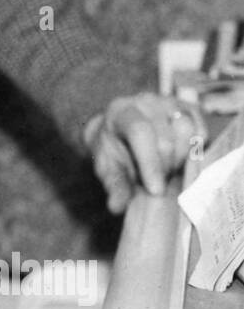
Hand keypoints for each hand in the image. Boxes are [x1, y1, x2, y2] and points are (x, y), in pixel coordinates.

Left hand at [84, 92, 205, 212]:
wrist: (120, 131)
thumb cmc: (113, 151)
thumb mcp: (107, 168)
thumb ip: (114, 185)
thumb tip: (117, 206)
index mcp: (121, 112)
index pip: (140, 132)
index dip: (150, 163)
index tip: (156, 191)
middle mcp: (146, 102)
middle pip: (166, 138)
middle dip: (164, 168)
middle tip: (157, 183)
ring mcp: (169, 103)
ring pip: (187, 132)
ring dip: (181, 158)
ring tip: (168, 169)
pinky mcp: (188, 109)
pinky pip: (201, 132)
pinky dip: (194, 151)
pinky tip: (180, 159)